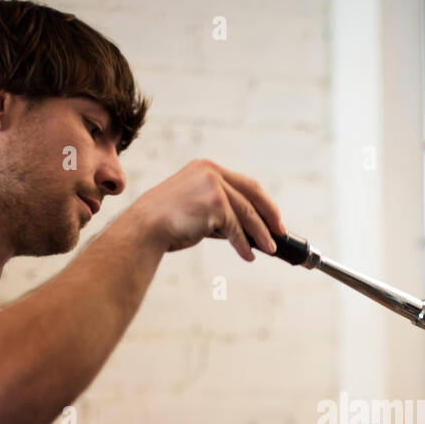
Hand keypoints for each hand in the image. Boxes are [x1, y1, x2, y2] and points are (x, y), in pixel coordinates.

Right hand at [136, 159, 283, 260]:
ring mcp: (213, 186)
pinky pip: (236, 228)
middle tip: (280, 232)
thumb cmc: (165, 223)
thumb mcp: (194, 208)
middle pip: (252, 193)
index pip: (244, 183)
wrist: (144, 229)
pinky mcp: (215, 204)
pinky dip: (244, 244)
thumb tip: (243, 230)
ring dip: (260, 234)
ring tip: (269, 249)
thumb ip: (217, 212)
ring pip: (246, 213)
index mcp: (205, 168)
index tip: (272, 216)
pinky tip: (247, 255)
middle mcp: (211, 172)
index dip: (262, 201)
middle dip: (269, 214)